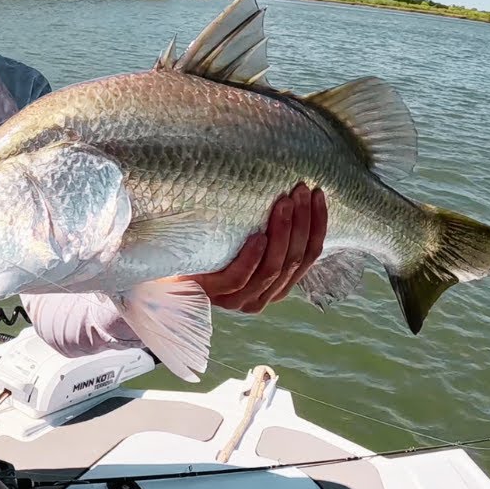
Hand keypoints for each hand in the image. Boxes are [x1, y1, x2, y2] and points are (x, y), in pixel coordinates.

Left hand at [179, 183, 326, 313]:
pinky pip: (240, 278)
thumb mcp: (245, 238)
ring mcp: (241, 298)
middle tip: (300, 191)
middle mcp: (266, 294)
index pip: (309, 254)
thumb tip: (292, 190)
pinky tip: (258, 236)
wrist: (170, 265)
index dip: (318, 224)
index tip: (318, 194)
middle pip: (294, 259)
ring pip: (272, 268)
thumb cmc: (213, 245)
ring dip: (282, 233)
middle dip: (302, 222)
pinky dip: (252, 258)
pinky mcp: (218, 295)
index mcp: (280, 283)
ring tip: (284, 203)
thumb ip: (269, 228)